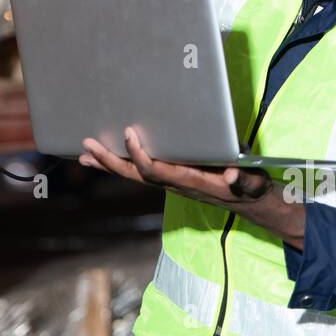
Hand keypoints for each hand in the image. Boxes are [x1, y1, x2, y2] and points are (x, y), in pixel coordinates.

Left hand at [80, 126, 272, 207]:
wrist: (251, 202)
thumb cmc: (251, 188)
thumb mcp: (251, 183)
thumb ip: (242, 179)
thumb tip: (230, 174)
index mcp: (189, 181)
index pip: (155, 170)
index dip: (139, 155)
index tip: (128, 133)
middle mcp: (174, 183)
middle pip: (135, 175)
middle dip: (110, 161)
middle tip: (86, 147)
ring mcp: (170, 182)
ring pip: (133, 175)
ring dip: (108, 164)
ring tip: (84, 154)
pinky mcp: (171, 177)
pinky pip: (140, 172)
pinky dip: (120, 165)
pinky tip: (105, 159)